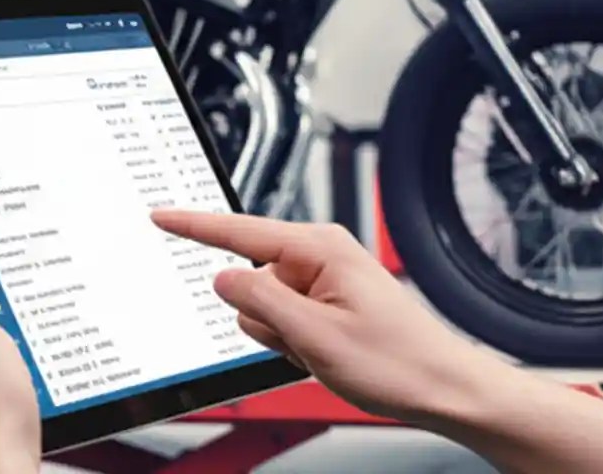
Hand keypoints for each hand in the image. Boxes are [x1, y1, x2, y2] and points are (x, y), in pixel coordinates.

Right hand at [151, 210, 508, 424]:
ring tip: (323, 349)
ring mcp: (323, 279)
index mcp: (319, 248)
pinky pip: (283, 319)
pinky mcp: (325, 301)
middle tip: (304, 342)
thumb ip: (261, 301)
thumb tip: (223, 279)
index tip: (160, 215)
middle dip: (264, 317)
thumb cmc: (398, 361)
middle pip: (251, 280)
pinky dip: (294, 341)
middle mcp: (320, 255)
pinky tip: (326, 353)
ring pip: (264, 306)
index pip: (239, 232)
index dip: (195, 227)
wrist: (442, 387)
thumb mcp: (315, 335)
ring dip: (282, 335)